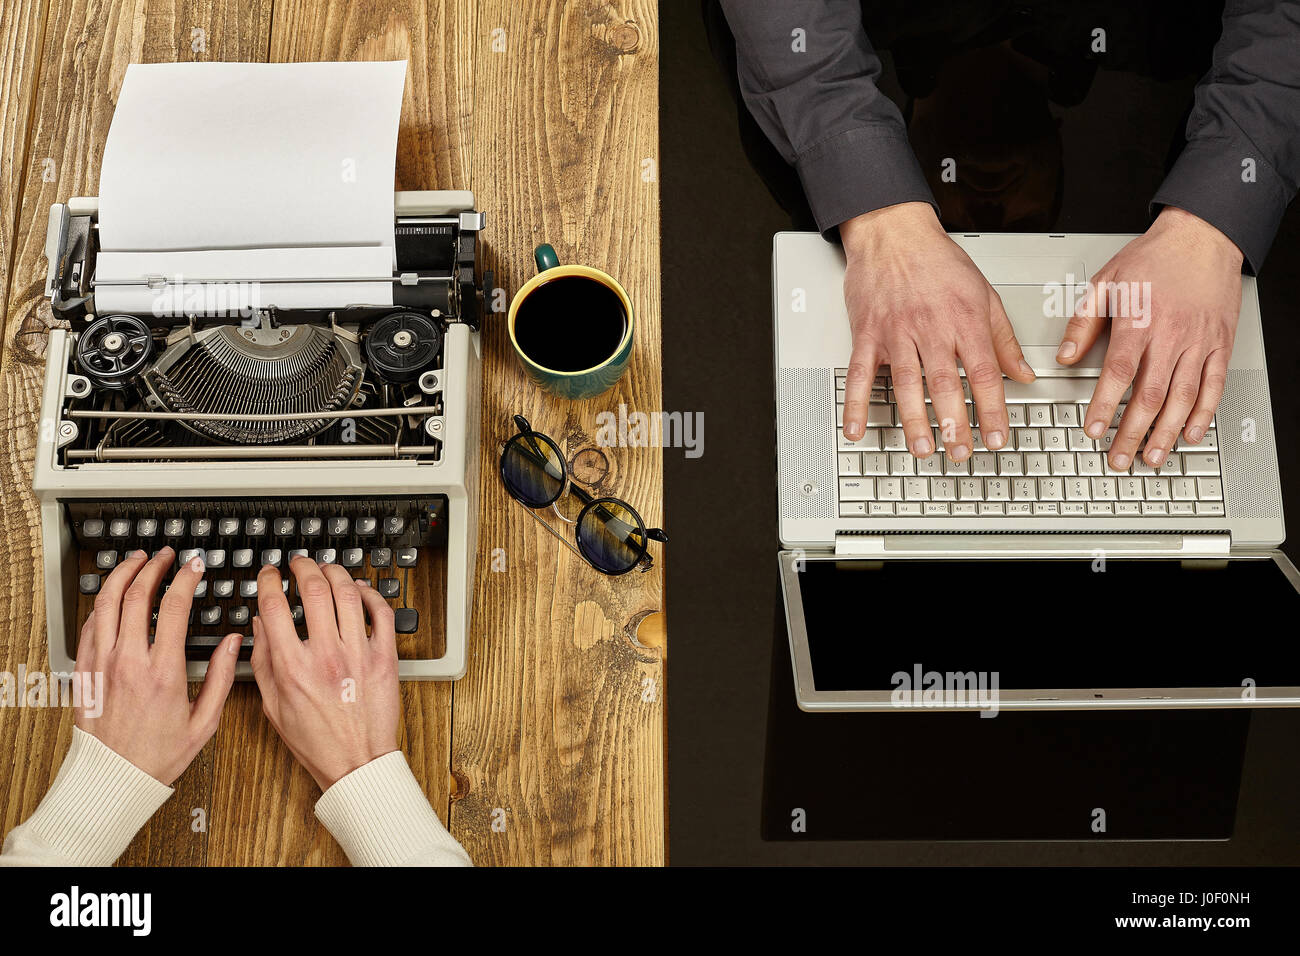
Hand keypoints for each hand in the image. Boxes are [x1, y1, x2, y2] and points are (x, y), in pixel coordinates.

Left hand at [73, 548, 239, 784]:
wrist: (113, 778)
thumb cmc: (158, 755)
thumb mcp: (205, 721)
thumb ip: (221, 676)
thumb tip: (234, 642)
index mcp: (162, 672)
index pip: (172, 607)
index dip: (184, 579)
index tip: (193, 566)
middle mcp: (128, 662)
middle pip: (135, 595)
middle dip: (152, 567)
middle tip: (165, 556)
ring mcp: (101, 664)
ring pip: (105, 603)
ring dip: (121, 575)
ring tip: (135, 562)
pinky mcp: (84, 672)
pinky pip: (89, 626)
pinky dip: (101, 603)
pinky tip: (113, 596)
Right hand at [251, 557, 399, 789]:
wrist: (356, 761)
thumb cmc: (315, 739)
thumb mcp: (273, 705)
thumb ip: (263, 661)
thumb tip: (259, 624)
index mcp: (293, 668)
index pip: (273, 608)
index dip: (269, 581)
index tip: (270, 574)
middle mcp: (326, 656)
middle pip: (314, 591)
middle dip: (304, 568)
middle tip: (300, 564)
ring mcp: (358, 655)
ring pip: (349, 595)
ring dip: (336, 574)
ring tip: (328, 569)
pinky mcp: (385, 658)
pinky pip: (381, 614)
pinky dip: (371, 594)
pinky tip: (360, 590)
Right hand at [840, 202, 1034, 460]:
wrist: (894, 231)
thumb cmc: (938, 261)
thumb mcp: (984, 294)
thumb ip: (1003, 339)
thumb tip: (1024, 373)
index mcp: (964, 320)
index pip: (984, 372)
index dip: (992, 409)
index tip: (997, 437)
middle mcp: (931, 328)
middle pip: (945, 383)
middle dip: (955, 423)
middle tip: (961, 453)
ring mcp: (896, 333)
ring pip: (907, 383)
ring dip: (914, 420)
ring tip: (923, 448)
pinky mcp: (867, 334)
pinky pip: (860, 374)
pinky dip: (855, 404)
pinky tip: (856, 428)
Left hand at [1057, 206, 1242, 468]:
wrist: (1203, 236)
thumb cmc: (1154, 257)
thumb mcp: (1107, 281)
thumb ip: (1083, 322)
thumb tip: (1064, 356)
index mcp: (1139, 321)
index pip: (1118, 373)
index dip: (1105, 405)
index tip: (1093, 430)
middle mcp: (1171, 336)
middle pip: (1149, 395)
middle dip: (1132, 432)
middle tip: (1118, 458)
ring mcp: (1199, 342)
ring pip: (1183, 398)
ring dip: (1166, 433)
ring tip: (1151, 457)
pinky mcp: (1220, 344)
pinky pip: (1213, 386)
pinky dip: (1203, 414)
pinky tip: (1190, 434)